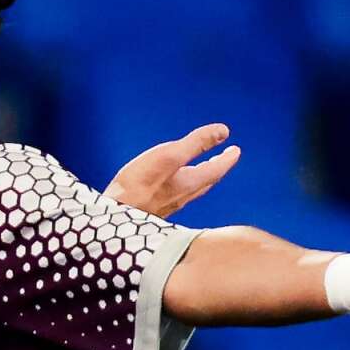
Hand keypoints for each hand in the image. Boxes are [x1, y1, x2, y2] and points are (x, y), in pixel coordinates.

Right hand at [109, 123, 241, 220]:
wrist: (114, 219)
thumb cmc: (139, 185)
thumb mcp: (170, 156)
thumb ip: (197, 143)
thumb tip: (223, 131)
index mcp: (190, 182)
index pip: (216, 169)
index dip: (227, 158)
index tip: (235, 150)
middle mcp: (183, 196)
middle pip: (207, 181)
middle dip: (216, 168)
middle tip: (224, 159)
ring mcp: (168, 205)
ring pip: (193, 190)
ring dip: (202, 178)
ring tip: (203, 170)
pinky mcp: (153, 210)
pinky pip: (178, 196)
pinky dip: (184, 186)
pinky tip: (173, 186)